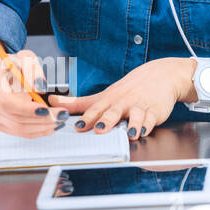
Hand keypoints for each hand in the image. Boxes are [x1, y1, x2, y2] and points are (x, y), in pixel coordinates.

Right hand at [0, 48, 68, 137]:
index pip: (8, 102)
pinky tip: (50, 126)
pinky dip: (37, 131)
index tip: (47, 110)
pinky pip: (20, 132)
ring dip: (43, 127)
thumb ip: (32, 68)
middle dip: (43, 120)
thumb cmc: (11, 65)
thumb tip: (40, 87)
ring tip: (59, 121)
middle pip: (16, 118)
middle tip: (62, 115)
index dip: (28, 109)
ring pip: (20, 128)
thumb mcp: (24, 58)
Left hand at [49, 57, 192, 140]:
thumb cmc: (126, 90)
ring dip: (131, 124)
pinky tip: (144, 131)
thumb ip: (77, 103)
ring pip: (134, 116)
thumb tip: (52, 102)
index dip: (86, 119)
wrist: (158, 76)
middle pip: (112, 113)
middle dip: (106, 121)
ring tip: (128, 133)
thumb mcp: (101, 96)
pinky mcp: (154, 111)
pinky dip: (147, 125)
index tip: (77, 127)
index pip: (94, 110)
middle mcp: (121, 103)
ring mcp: (138, 107)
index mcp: (107, 100)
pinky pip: (151, 119)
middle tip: (99, 130)